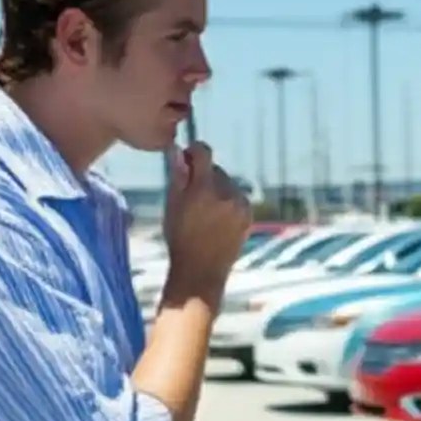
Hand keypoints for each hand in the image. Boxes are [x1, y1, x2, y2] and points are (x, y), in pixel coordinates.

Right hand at [162, 142, 251, 304]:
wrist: (201, 271)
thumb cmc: (180, 237)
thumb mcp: (172, 204)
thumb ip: (177, 175)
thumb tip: (177, 149)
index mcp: (204, 188)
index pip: (204, 152)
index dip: (194, 151)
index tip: (187, 158)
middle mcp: (227, 193)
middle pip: (216, 169)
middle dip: (204, 175)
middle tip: (192, 195)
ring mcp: (241, 205)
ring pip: (228, 183)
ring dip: (218, 189)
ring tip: (205, 212)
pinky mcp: (249, 215)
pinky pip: (238, 197)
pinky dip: (229, 202)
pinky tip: (217, 219)